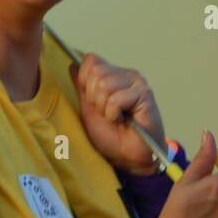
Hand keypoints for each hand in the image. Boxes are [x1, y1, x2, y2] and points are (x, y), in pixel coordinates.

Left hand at [70, 53, 164, 174]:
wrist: (127, 157)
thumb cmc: (110, 135)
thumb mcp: (88, 108)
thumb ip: (81, 87)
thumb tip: (73, 65)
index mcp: (112, 75)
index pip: (91, 60)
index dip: (85, 81)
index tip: (92, 102)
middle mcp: (126, 74)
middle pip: (96, 71)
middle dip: (94, 97)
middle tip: (106, 112)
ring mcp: (137, 82)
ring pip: (105, 85)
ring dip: (104, 107)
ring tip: (114, 117)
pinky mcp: (145, 93)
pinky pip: (116, 99)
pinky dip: (113, 114)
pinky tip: (123, 120)